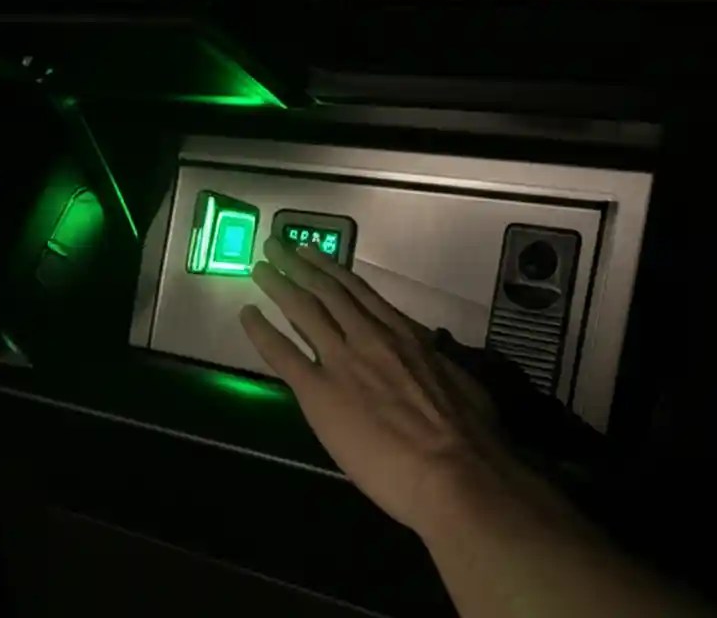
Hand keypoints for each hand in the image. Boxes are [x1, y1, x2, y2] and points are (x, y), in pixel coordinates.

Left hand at [240, 238, 507, 532]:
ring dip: (278, 285)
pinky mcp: (319, 392)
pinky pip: (282, 354)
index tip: (314, 255)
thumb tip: (432, 358)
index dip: (334, 271)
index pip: (361, 294)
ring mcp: (343, 361)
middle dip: (298, 267)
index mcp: (405, 335)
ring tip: (260, 268)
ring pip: (303, 310)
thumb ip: (435, 364)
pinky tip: (247, 315)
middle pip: (327, 292)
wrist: (451, 469)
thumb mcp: (460, 382)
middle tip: (276, 247)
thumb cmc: (469, 436)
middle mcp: (370, 337)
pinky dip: (260, 331)